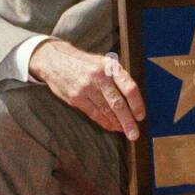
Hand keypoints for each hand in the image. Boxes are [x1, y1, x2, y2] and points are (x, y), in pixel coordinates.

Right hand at [29, 40, 144, 138]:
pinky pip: (94, 114)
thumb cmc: (84, 63)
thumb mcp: (103, 63)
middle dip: (128, 121)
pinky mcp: (75, 98)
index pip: (128, 87)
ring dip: (117, 123)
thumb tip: (132, 101)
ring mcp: (86, 87)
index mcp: (110, 66)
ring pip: (106, 111)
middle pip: (117, 103)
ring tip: (124, 131)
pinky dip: (104, 122)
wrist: (54, 60)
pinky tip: (111, 127)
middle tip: (134, 134)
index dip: (137, 104)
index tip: (140, 116)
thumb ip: (116, 78)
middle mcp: (99, 76)